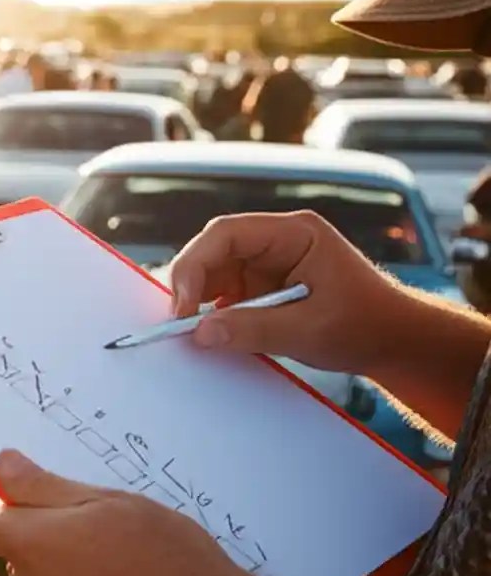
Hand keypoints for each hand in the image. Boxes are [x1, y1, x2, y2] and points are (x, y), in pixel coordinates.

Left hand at [0, 450, 259, 575]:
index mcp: (35, 546)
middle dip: (48, 539)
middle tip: (99, 531)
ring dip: (68, 575)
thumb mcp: (111, 503)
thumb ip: (45, 485)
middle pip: (19, 554)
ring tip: (121, 568)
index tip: (40, 498)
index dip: (12, 504)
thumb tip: (4, 464)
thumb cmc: (169, 562)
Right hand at [168, 211, 405, 373]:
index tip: (183, 306)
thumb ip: (253, 329)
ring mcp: (267, 265)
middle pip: (213, 252)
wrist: (395, 341)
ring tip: (195, 333)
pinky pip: (224, 296)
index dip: (195, 265)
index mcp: (294, 233)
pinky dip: (213, 316)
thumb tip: (201, 333)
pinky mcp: (262, 289)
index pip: (226, 234)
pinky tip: (213, 335)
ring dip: (199, 302)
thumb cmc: (366, 325)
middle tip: (180, 323)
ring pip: (213, 275)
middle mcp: (275, 243)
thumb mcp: (310, 330)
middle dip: (191, 285)